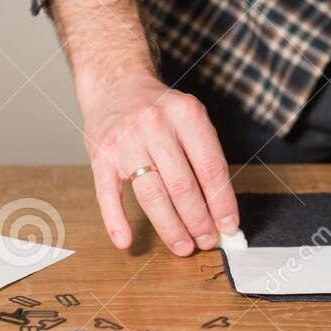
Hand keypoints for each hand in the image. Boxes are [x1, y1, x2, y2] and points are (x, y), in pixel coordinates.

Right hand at [80, 69, 238, 255]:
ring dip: (170, 228)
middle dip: (198, 221)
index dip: (222, 203)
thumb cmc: (159, 110)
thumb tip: (221, 210)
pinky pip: (109, 195)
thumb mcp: (189, 118)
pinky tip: (126, 242)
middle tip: (207, 241)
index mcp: (186, 114)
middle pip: (182, 186)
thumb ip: (204, 157)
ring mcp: (125, 141)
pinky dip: (117, 222)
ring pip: (152, 196)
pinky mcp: (100, 156)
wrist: (115, 84)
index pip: (210, 168)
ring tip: (183, 246)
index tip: (229, 226)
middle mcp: (156, 125)